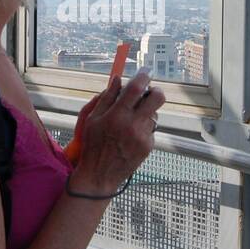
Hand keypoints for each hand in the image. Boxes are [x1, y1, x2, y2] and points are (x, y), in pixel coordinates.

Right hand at [70, 70, 164, 195]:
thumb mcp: (92, 119)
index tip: (144, 73)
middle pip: (157, 98)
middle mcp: (132, 125)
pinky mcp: (148, 146)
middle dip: (155, 91)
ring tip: (132, 119)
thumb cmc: (92, 145)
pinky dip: (143, 127)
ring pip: (154, 114)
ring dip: (147, 111)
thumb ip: (106, 97)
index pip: (136, 89)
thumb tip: (117, 79)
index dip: (143, 77)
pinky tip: (131, 135)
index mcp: (116, 115)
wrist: (99, 175)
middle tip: (149, 92)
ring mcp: (143, 136)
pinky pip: (151, 129)